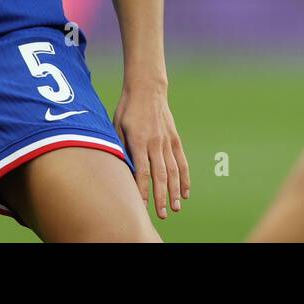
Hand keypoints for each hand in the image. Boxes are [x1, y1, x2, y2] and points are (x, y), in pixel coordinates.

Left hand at [114, 82, 189, 219]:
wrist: (147, 89)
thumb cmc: (127, 109)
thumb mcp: (117, 126)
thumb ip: (121, 148)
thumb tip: (122, 171)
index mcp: (139, 140)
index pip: (142, 171)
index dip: (143, 190)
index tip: (142, 206)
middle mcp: (155, 142)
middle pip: (160, 175)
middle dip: (161, 197)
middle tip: (163, 214)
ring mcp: (167, 141)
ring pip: (174, 170)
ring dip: (175, 191)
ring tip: (176, 208)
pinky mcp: (175, 139)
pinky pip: (182, 161)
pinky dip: (185, 178)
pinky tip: (186, 192)